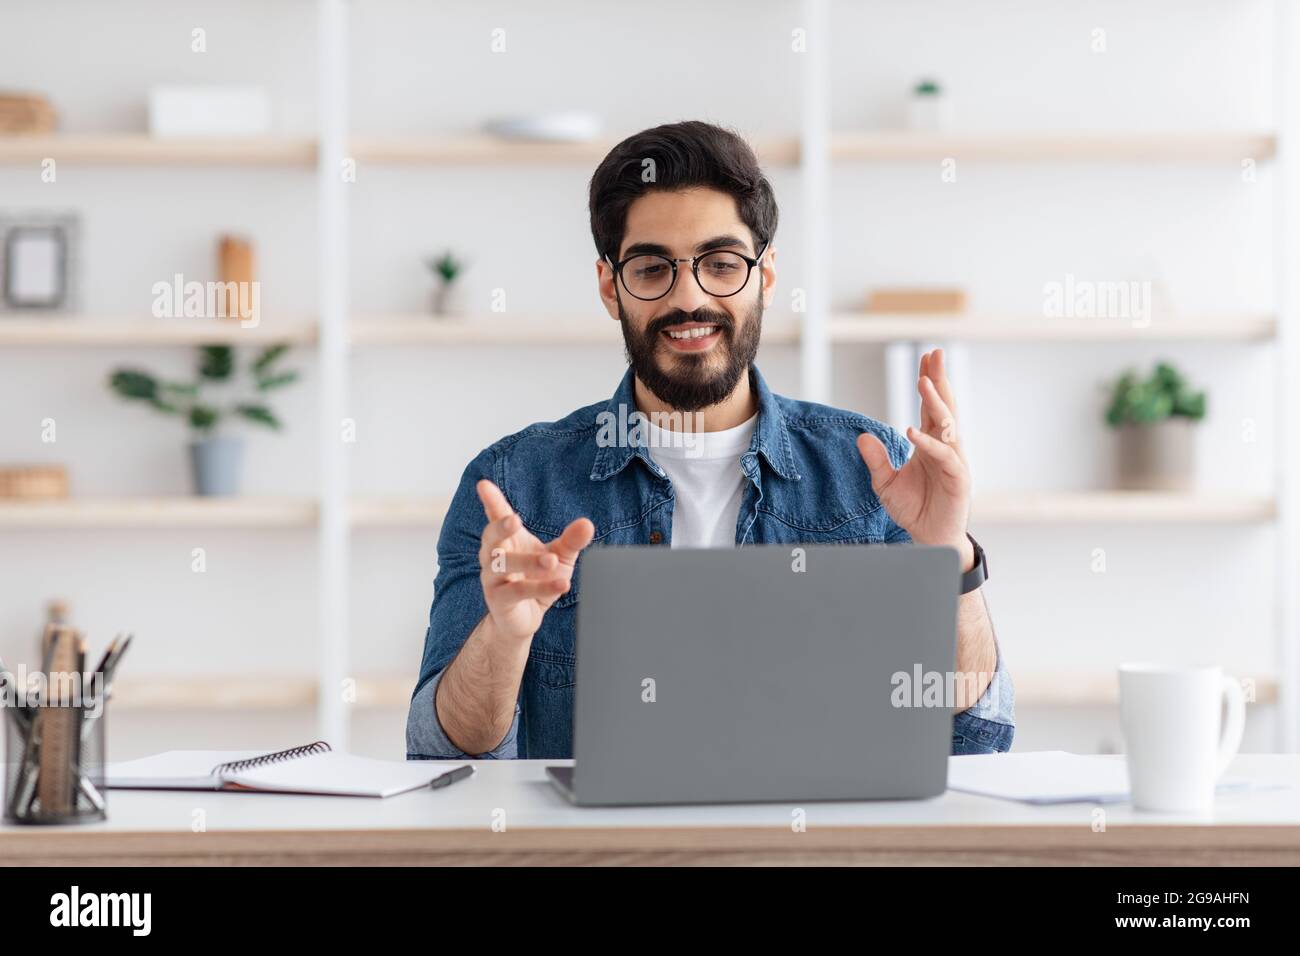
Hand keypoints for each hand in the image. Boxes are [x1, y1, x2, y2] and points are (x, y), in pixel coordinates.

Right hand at [476, 479, 594, 643]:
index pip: (497, 516)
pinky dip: (541, 588)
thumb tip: (587, 523)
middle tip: (515, 520)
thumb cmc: (538, 579)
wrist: (525, 619)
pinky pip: (518, 592)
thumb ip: (571, 540)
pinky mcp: (499, 600)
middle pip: (491, 538)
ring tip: (551, 560)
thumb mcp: (559, 557)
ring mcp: (493, 578)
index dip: (491, 501)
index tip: (483, 484)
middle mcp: (494, 556)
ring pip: (504, 566)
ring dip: (528, 562)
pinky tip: (562, 583)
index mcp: (507, 539)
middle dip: (500, 527)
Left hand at [856, 348, 974, 569]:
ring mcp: (954, 461)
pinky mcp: (958, 478)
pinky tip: (913, 431)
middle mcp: (945, 447)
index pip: (930, 407)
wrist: (929, 537)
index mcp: (930, 443)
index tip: (926, 358)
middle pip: (944, 407)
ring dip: (936, 403)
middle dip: (939, 380)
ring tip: (924, 382)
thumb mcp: (885, 483)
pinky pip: (944, 456)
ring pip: (947, 425)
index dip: (929, 382)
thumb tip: (862, 437)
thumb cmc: (913, 508)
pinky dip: (929, 444)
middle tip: (935, 354)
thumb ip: (876, 460)